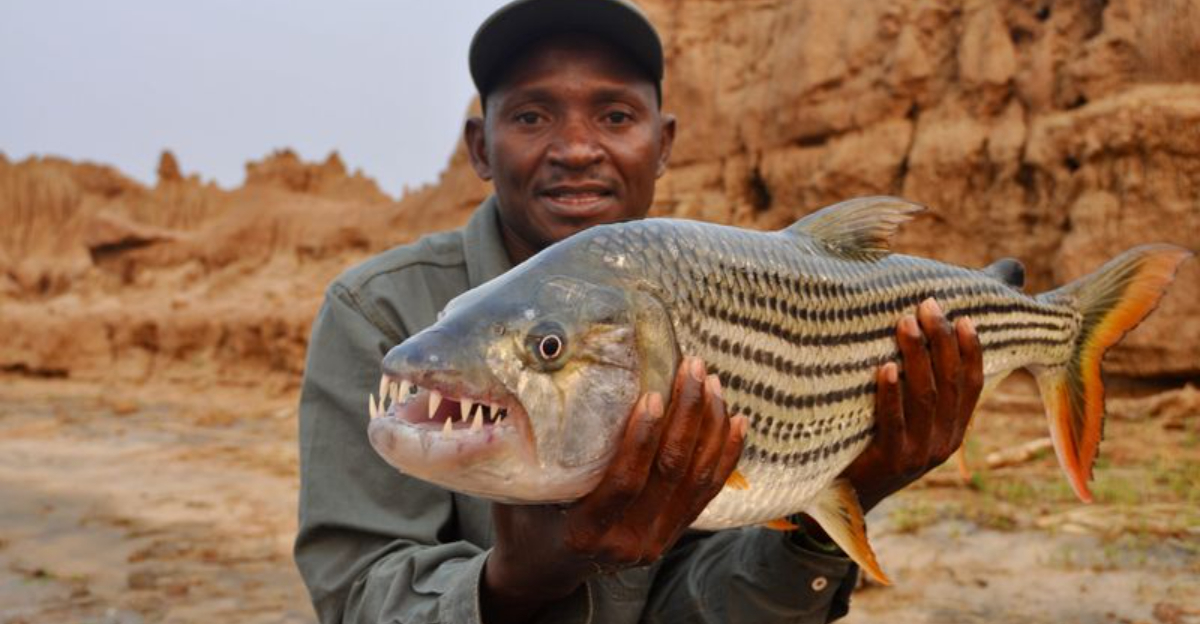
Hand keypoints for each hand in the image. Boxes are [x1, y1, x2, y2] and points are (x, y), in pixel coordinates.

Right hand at [481, 357, 746, 622]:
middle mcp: (626, 541)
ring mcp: (654, 541)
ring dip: (709, 428)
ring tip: (714, 384)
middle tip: (693, 369)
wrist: (543, 569)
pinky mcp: (671, 535)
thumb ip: (539, 453)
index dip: (642, 438)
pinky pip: (706, 493)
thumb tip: (547, 388)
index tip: (654, 395)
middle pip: (670, 474)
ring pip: (694, 481)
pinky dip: (724, 455)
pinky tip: (735, 421)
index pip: (624, 482)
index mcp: (585, 531)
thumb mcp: (522, 491)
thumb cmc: (527, 520)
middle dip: (687, 416)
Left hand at [839, 298, 983, 513]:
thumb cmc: (873, 446)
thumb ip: (920, 388)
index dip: (971, 351)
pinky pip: (893, 422)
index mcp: (953, 431)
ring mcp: (918, 453)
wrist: (847, 498)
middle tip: (927, 305)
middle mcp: (943, 442)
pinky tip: (884, 367)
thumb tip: (922, 335)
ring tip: (905, 323)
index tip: (964, 317)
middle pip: (950, 383)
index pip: (973, 385)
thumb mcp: (906, 421)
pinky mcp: (890, 461)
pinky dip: (890, 393)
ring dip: (917, 356)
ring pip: (925, 397)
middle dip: (941, 341)